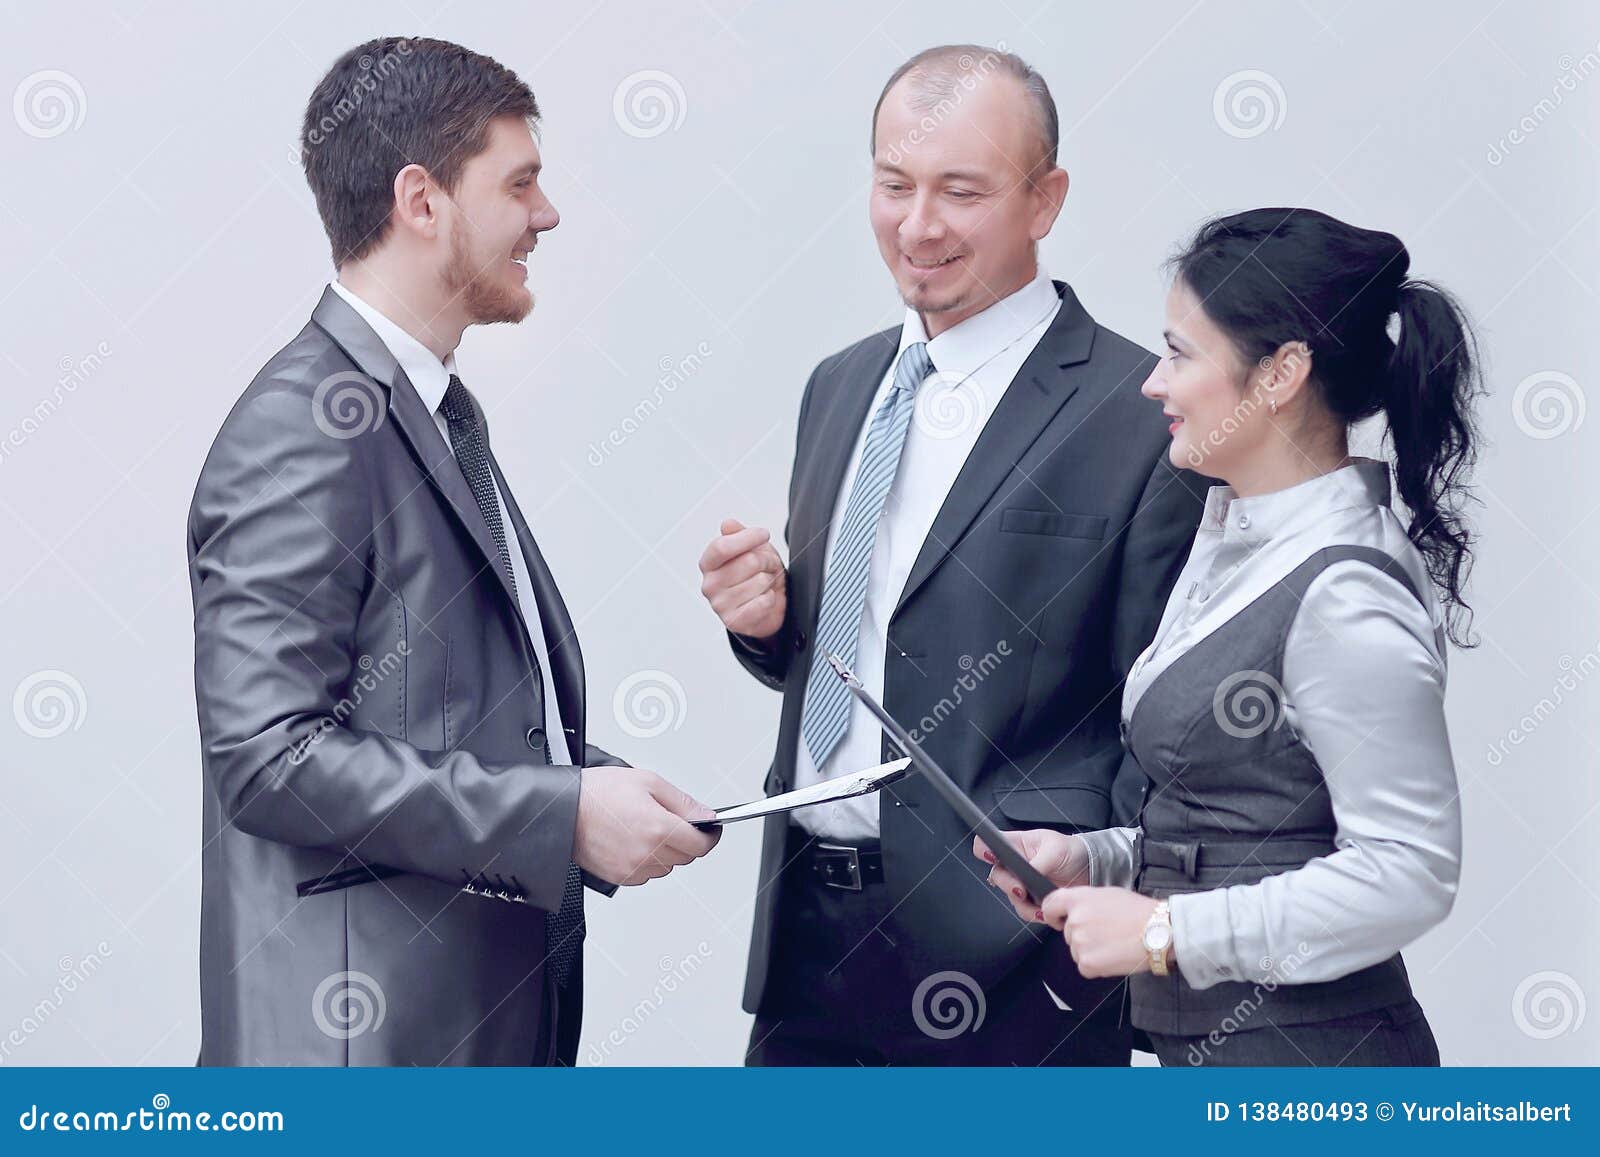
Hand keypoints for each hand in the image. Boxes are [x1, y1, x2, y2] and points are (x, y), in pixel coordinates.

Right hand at [573, 767, 720, 886]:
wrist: (562, 810)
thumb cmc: (598, 793)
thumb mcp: (648, 782)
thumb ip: (683, 802)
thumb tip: (706, 815)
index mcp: (659, 828)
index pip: (701, 845)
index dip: (709, 836)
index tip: (710, 830)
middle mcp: (647, 853)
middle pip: (686, 856)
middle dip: (685, 839)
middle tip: (670, 820)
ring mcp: (633, 868)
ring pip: (666, 866)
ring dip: (665, 851)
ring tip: (644, 827)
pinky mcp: (619, 877)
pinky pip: (646, 874)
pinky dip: (646, 860)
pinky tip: (632, 840)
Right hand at [699, 518, 786, 639]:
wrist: (765, 607)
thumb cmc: (755, 574)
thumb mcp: (750, 548)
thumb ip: (739, 534)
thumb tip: (728, 524)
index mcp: (708, 563)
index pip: (722, 547)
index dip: (747, 538)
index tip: (764, 533)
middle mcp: (709, 585)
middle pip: (748, 562)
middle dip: (767, 561)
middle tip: (767, 566)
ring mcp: (720, 605)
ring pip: (760, 581)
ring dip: (770, 580)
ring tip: (765, 583)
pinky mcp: (734, 622)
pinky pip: (763, 602)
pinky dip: (770, 598)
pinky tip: (764, 599)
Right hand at [973, 828, 1089, 920]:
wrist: (1088, 870)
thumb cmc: (1069, 850)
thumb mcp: (1055, 849)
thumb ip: (1039, 861)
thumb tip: (1028, 873)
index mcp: (1014, 845)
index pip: (985, 844)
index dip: (983, 850)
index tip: (991, 858)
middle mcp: (1013, 864)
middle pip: (996, 875)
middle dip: (1008, 885)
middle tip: (1021, 891)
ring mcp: (1021, 883)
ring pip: (1010, 898)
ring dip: (1024, 905)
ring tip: (1041, 909)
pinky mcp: (1031, 899)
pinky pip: (1024, 910)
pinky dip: (1034, 914)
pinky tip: (1046, 913)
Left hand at [1039, 886, 1166, 977]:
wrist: (1159, 931)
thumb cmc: (1139, 911)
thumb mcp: (1107, 894)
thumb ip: (1085, 902)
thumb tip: (1073, 911)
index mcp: (1078, 899)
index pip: (1050, 905)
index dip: (1053, 914)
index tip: (1058, 920)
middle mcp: (1074, 921)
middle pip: (1068, 932)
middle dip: (1082, 934)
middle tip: (1106, 932)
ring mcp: (1079, 944)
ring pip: (1077, 950)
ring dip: (1091, 950)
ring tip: (1114, 943)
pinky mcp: (1087, 964)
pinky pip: (1085, 966)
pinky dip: (1097, 964)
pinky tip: (1114, 955)